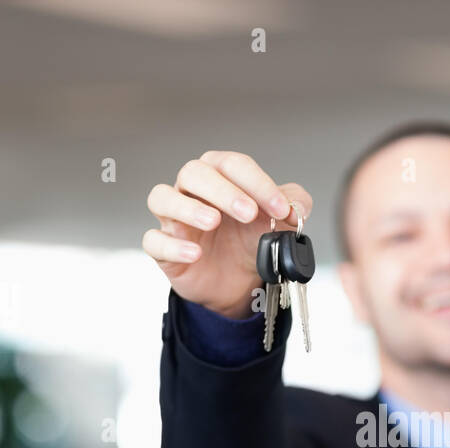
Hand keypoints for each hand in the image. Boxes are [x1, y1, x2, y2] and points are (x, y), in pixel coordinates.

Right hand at [144, 151, 313, 317]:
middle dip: (223, 190)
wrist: (239, 281)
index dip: (257, 183)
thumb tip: (294, 207)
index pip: (232, 164)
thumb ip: (295, 205)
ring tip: (213, 221)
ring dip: (188, 207)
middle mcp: (192, 191)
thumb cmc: (250, 240)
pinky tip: (195, 253)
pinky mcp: (164, 248)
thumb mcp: (280, 221)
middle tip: (248, 213)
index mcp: (221, 176)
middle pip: (193, 173)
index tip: (280, 208)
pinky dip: (172, 246)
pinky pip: (154, 241)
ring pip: (162, 198)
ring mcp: (174, 219)